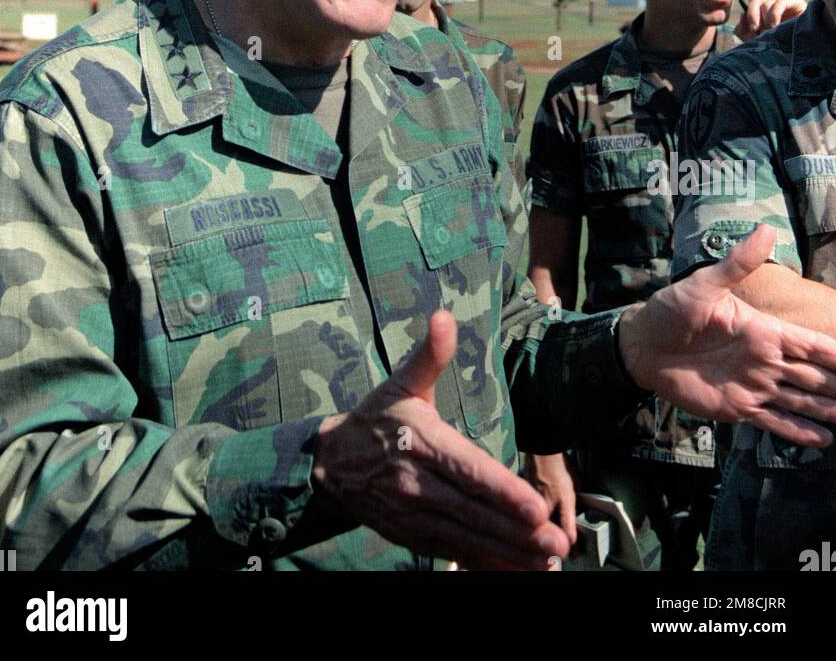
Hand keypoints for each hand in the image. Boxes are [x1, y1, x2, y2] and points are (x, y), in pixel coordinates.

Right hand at [312, 310, 567, 569]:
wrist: (330, 464)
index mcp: (422, 443)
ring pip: (468, 538)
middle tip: (556, 543)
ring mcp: (415, 516)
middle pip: (474, 512)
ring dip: (509, 553)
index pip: (468, 470)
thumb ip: (430, 354)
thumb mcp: (401, 382)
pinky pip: (454, 554)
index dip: (501, 491)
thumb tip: (444, 316)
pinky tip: (517, 570)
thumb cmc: (375, 418)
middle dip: (517, 531)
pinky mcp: (414, 537)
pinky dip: (486, 564)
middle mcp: (419, 484)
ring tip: (547, 563)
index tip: (534, 506)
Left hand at [618, 225, 835, 447]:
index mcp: (763, 330)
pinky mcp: (738, 408)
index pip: (811, 344)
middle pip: (815, 375)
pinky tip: (823, 441)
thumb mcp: (703, 285)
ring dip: (827, 410)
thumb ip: (736, 262)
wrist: (642, 346)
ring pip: (802, 401)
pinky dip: (799, 432)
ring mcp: (754, 385)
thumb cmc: (672, 310)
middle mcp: (766, 360)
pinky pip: (775, 421)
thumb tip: (766, 229)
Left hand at [729, 0, 805, 39]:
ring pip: (767, 3)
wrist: (791, 49)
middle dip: (752, 13)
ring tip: (769, 32)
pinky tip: (774, 26)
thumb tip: (743, 15)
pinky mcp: (795, 3)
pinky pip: (779, 4)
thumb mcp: (751, 38)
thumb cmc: (769, 44)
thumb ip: (741, 29)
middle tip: (754, 29)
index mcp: (759, 4)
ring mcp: (782, 0)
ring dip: (765, 20)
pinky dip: (774, 16)